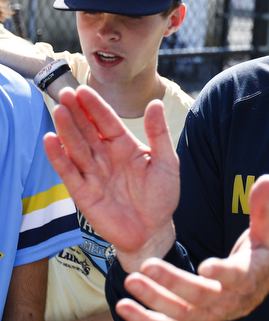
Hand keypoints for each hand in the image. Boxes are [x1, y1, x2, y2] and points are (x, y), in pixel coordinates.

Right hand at [43, 86, 178, 270]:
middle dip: (76, 112)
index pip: (107, 122)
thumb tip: (155, 103)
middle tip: (65, 93)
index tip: (83, 90)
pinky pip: (68, 172)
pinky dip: (58, 157)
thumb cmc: (161, 196)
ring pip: (76, 147)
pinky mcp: (83, 192)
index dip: (95, 107)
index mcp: (125, 146)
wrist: (153, 230)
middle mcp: (106, 156)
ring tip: (58, 110)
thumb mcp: (166, 162)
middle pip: (87, 130)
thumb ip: (159, 134)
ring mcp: (93, 173)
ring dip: (66, 129)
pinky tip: (50, 140)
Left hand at [114, 176, 268, 320]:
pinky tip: (123, 306)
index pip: (236, 277)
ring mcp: (208, 315)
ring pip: (180, 313)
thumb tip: (266, 178)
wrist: (258, 295)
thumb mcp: (266, 232)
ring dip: (153, 299)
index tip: (206, 266)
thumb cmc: (258, 257)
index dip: (222, 273)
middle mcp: (227, 300)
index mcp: (248, 276)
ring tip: (131, 280)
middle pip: (200, 296)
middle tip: (147, 265)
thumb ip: (261, 207)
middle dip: (173, 282)